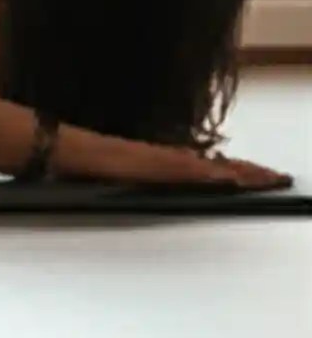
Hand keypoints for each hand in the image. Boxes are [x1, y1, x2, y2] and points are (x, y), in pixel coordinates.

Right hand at [53, 125, 293, 190]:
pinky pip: (190, 172)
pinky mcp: (153, 165)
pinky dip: (213, 175)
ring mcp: (160, 161)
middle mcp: (164, 159)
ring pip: (212, 168)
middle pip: (216, 166)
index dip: (232, 170)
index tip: (255, 174)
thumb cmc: (79, 166)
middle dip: (249, 172)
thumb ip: (129, 182)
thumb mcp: (112, 180)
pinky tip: (233, 179)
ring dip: (242, 173)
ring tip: (269, 178)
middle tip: (278, 177)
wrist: (60, 150)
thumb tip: (135, 187)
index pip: (203, 167)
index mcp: (157, 163)